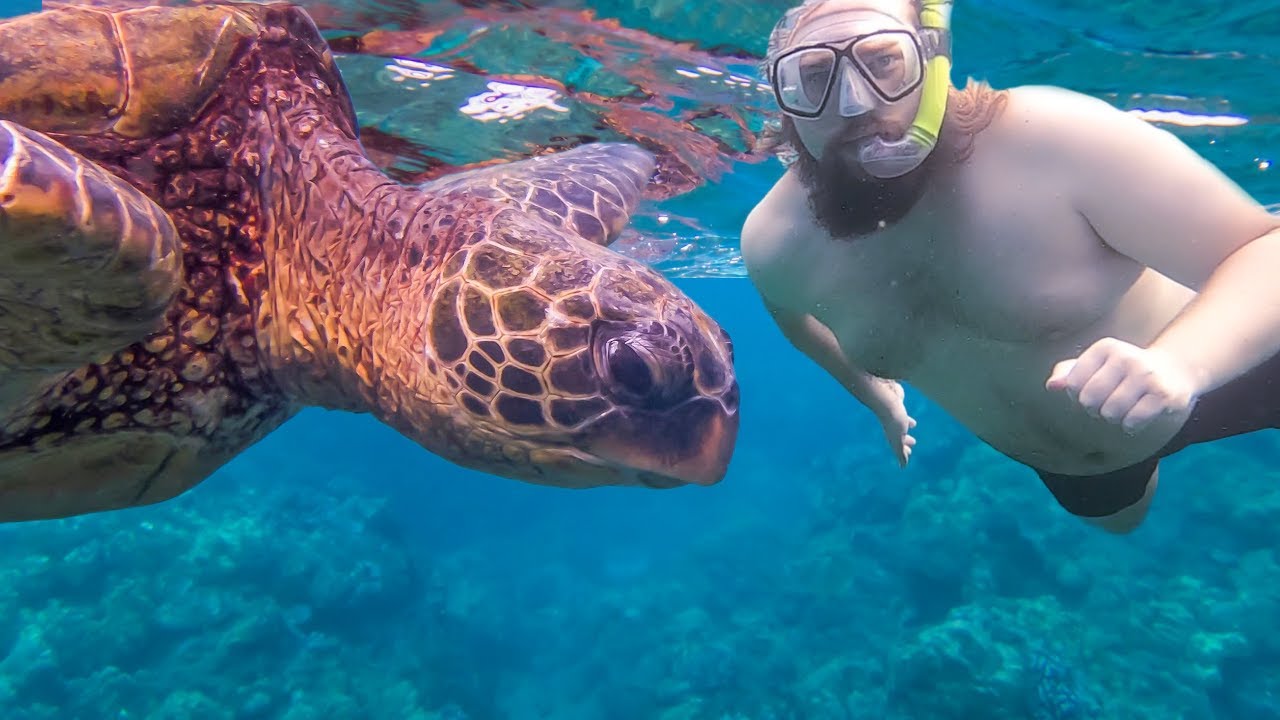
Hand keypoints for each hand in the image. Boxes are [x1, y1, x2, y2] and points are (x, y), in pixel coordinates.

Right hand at [875, 379, 917, 466]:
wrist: (885, 398)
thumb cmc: (893, 419)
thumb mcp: (898, 439)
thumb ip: (900, 452)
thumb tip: (903, 467)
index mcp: (893, 435)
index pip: (899, 446)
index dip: (904, 451)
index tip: (909, 453)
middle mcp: (893, 426)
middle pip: (900, 434)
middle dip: (906, 439)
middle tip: (913, 441)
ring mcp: (895, 414)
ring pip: (902, 422)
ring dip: (906, 425)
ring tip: (912, 424)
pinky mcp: (897, 403)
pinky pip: (902, 410)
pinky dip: (906, 413)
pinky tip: (907, 410)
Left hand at [1046, 337, 1196, 434]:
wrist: (1174, 369)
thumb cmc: (1123, 370)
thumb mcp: (1096, 365)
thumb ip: (1068, 373)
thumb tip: (1051, 386)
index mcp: (1105, 348)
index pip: (1072, 383)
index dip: (1077, 394)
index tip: (1091, 390)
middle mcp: (1126, 357)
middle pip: (1089, 400)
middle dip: (1094, 409)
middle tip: (1107, 403)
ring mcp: (1146, 375)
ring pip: (1110, 413)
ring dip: (1113, 418)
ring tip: (1123, 408)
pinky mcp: (1163, 395)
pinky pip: (1131, 422)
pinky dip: (1130, 425)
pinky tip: (1137, 416)